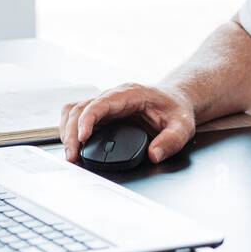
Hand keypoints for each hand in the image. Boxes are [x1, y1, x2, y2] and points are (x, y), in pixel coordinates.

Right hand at [60, 83, 195, 164]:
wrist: (175, 100)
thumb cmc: (176, 110)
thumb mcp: (182, 125)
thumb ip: (171, 140)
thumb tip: (154, 155)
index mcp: (130, 94)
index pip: (101, 103)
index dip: (88, 119)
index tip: (82, 138)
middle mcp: (114, 97)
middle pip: (81, 108)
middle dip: (72, 132)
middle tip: (73, 156)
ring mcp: (106, 104)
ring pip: (75, 111)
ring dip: (68, 130)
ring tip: (71, 154)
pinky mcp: (102, 113)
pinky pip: (78, 116)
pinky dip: (71, 129)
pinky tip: (74, 145)